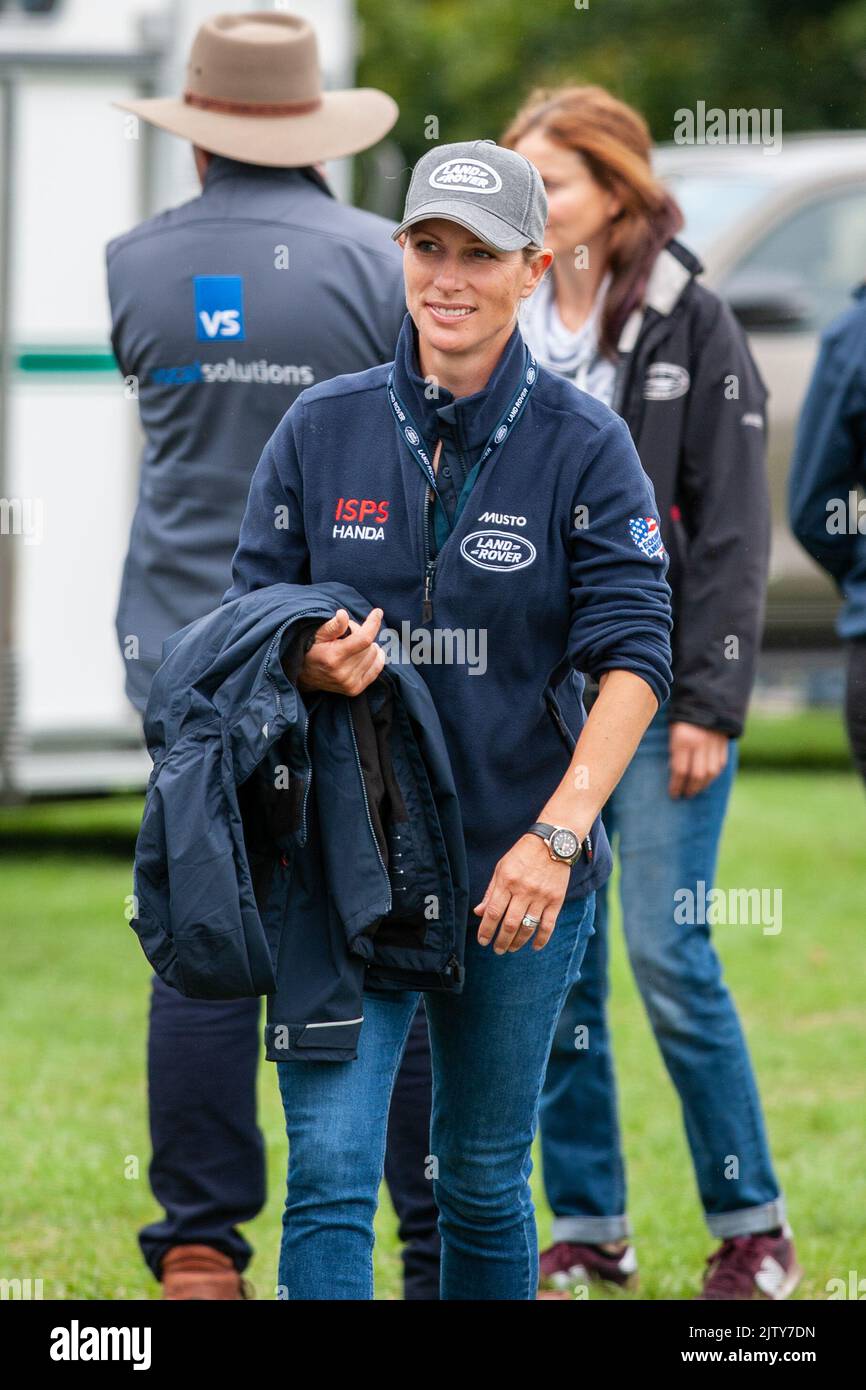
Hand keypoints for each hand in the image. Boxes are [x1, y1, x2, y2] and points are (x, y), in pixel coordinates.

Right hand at [297, 607, 385, 695]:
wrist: (304, 676)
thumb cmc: (311, 650)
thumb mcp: (317, 635)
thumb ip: (332, 626)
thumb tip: (343, 615)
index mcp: (334, 657)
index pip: (364, 639)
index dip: (373, 624)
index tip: (377, 612)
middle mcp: (343, 673)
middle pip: (369, 646)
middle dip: (362, 634)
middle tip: (348, 634)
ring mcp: (350, 683)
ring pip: (374, 655)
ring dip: (367, 647)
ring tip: (351, 646)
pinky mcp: (355, 689)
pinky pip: (377, 667)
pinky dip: (375, 657)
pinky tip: (366, 653)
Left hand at [473, 834, 571, 953]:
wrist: (552, 842)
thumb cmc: (522, 854)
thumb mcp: (502, 868)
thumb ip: (491, 891)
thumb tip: (479, 913)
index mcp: (507, 881)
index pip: (493, 912)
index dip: (486, 930)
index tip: (482, 941)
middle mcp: (523, 890)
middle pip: (510, 924)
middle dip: (501, 941)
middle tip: (497, 950)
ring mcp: (541, 896)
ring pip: (528, 927)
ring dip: (518, 942)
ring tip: (511, 949)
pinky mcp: (556, 900)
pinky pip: (548, 925)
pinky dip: (542, 939)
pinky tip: (535, 947)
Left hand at [668, 721, 728, 797]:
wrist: (704, 698)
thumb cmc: (682, 717)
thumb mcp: (673, 731)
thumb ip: (675, 751)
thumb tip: (675, 773)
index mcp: (683, 739)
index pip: (680, 770)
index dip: (677, 785)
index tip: (673, 794)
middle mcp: (700, 743)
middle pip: (698, 774)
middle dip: (691, 788)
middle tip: (685, 794)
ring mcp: (714, 743)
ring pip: (711, 772)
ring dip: (704, 784)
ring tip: (696, 790)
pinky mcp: (724, 743)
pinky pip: (720, 764)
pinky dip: (714, 775)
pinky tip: (707, 779)